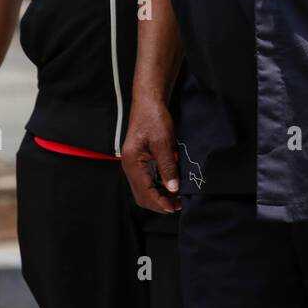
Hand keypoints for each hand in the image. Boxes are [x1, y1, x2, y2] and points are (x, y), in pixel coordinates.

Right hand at [120, 96, 179, 212]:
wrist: (149, 101)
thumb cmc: (154, 118)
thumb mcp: (163, 142)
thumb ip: (167, 167)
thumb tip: (173, 188)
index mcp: (132, 162)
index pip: (145, 192)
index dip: (160, 202)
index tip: (175, 206)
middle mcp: (129, 166)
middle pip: (142, 196)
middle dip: (159, 203)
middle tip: (178, 204)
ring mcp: (134, 164)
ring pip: (144, 190)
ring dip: (159, 196)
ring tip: (177, 197)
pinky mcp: (139, 161)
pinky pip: (147, 181)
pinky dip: (158, 188)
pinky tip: (171, 187)